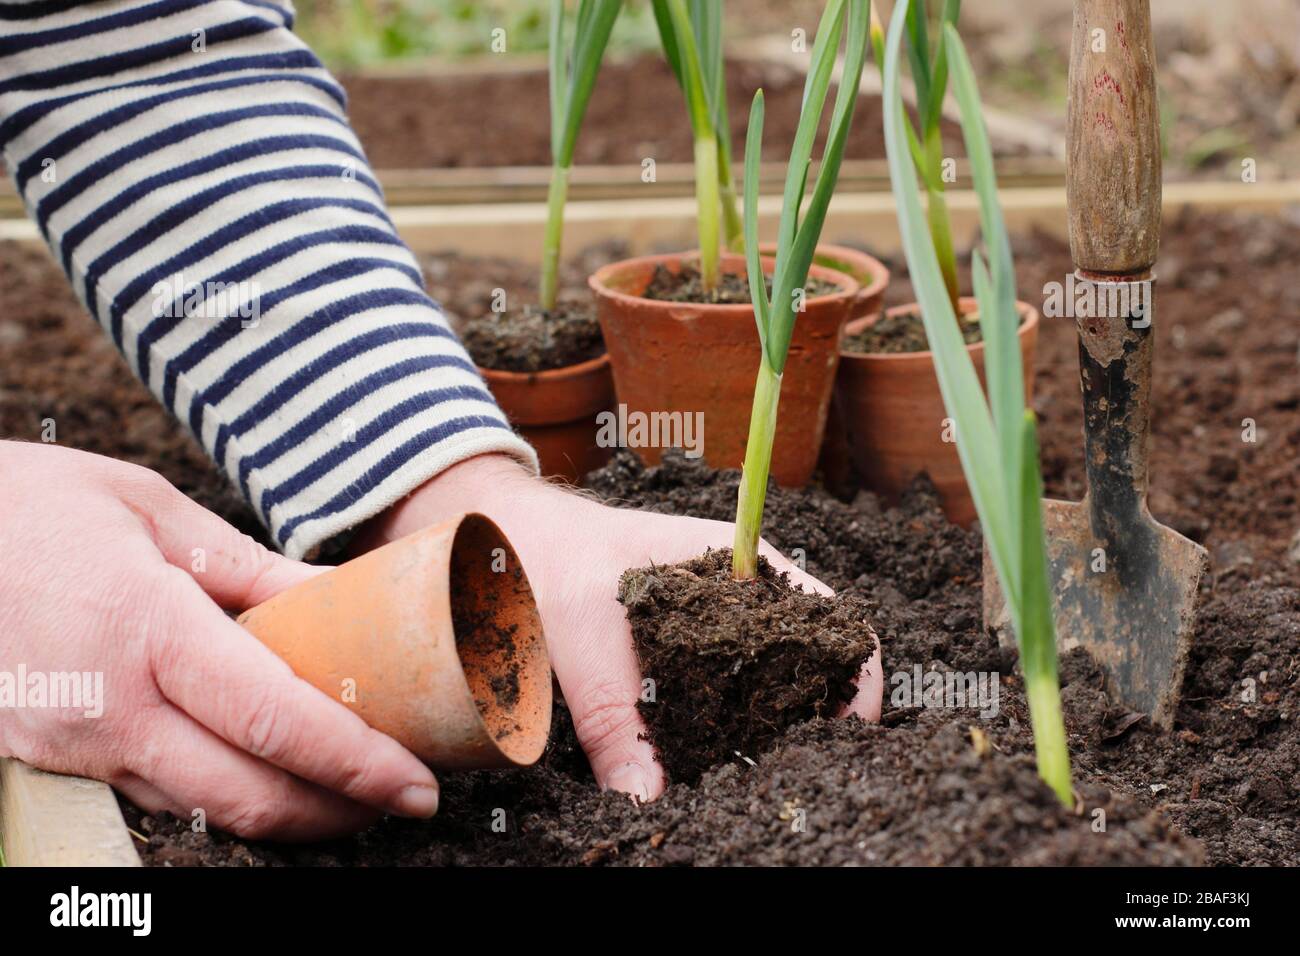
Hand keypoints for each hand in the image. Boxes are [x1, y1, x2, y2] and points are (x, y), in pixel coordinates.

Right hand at [0, 441, 440, 839]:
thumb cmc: (33, 506)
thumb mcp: (149, 507)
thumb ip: (247, 568)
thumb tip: (331, 602)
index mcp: (144, 627)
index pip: (274, 720)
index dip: (356, 761)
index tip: (415, 779)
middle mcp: (108, 705)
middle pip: (249, 794)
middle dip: (341, 809)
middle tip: (404, 797)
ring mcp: (73, 745)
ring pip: (206, 809)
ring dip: (291, 812)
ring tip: (355, 790)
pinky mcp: (54, 759)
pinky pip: (160, 795)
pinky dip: (229, 796)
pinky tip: (271, 772)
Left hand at [361, 453, 883, 802]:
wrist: (494, 538)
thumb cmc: (547, 556)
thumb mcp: (582, 636)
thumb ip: (615, 719)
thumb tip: (647, 801)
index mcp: (744, 565)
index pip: (837, 620)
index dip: (856, 681)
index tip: (844, 737)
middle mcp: (739, 596)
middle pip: (809, 664)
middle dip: (810, 721)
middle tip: (787, 774)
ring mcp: (712, 626)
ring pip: (765, 687)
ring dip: (764, 732)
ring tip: (748, 778)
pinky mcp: (679, 657)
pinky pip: (719, 699)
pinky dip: (721, 732)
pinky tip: (703, 765)